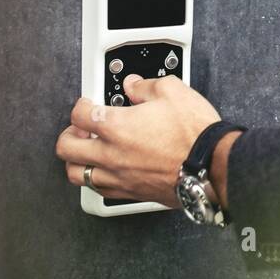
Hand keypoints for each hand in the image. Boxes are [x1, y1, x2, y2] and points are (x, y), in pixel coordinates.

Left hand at [55, 74, 222, 209]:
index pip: (79, 114)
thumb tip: (134, 85)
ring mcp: (119, 177)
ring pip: (77, 174)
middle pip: (67, 147)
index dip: (80, 105)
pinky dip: (95, 179)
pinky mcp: (131, 193)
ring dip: (76, 160)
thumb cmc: (195, 133)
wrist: (212, 165)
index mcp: (117, 126)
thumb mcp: (173, 92)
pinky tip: (104, 171)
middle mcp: (112, 154)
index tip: (87, 103)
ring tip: (86, 151)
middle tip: (79, 128)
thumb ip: (146, 86)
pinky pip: (98, 190)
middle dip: (69, 134)